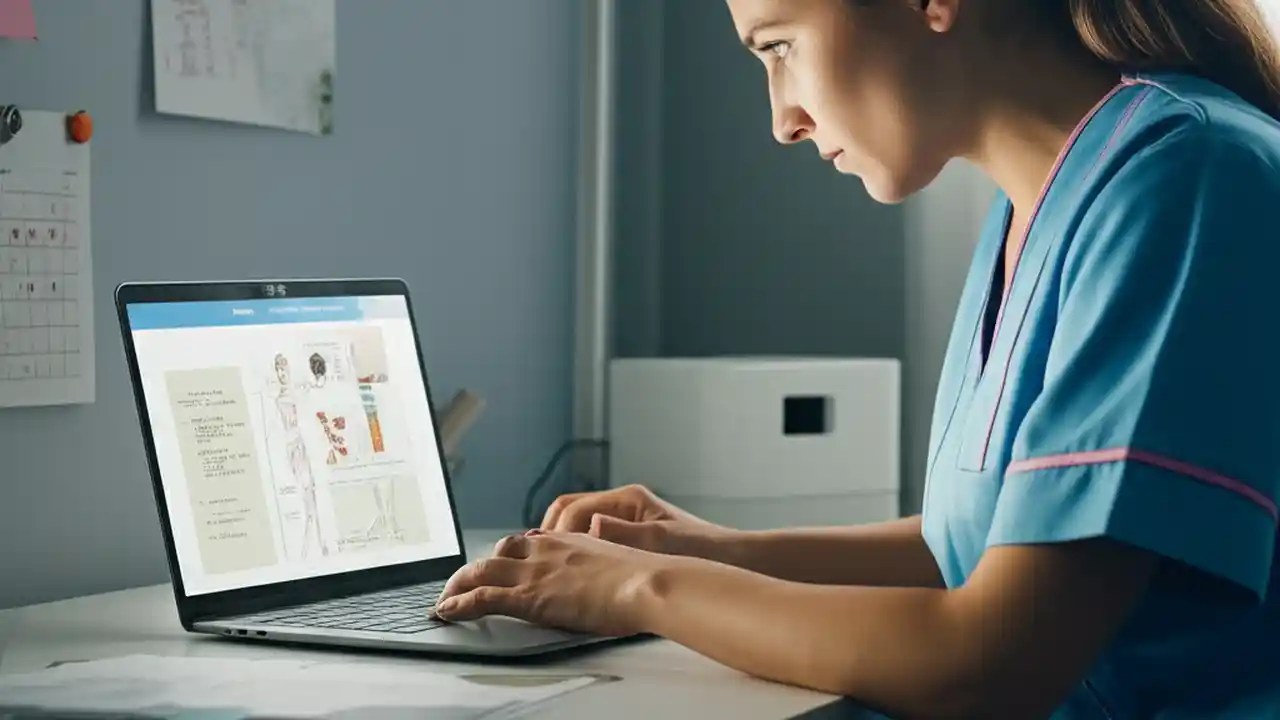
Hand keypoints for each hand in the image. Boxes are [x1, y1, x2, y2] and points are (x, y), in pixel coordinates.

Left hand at [433, 531, 668, 636]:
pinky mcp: (529, 597)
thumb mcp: (620, 561)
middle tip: (465, 582)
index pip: (528, 541)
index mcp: (568, 540)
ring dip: (458, 585)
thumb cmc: (645, 578)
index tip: (503, 563)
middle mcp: (546, 549)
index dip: (510, 554)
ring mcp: (535, 571)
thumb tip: (607, 572)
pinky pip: (481, 598)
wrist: (647, 582)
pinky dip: (458, 604)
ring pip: (481, 571)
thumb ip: (602, 562)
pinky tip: (446, 613)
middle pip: (499, 552)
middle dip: (478, 567)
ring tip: (445, 600)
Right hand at [542, 484, 729, 557]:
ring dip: (560, 545)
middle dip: (549, 536)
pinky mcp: (628, 540)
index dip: (556, 533)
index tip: (547, 557)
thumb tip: (592, 528)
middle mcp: (622, 506)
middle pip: (567, 512)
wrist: (732, 560)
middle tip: (539, 563)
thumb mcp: (662, 542)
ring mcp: (624, 522)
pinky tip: (574, 577)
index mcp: (627, 499)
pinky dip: (576, 554)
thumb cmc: (702, 549)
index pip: (573, 508)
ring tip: (550, 571)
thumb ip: (626, 535)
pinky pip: (589, 541)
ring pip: (575, 526)